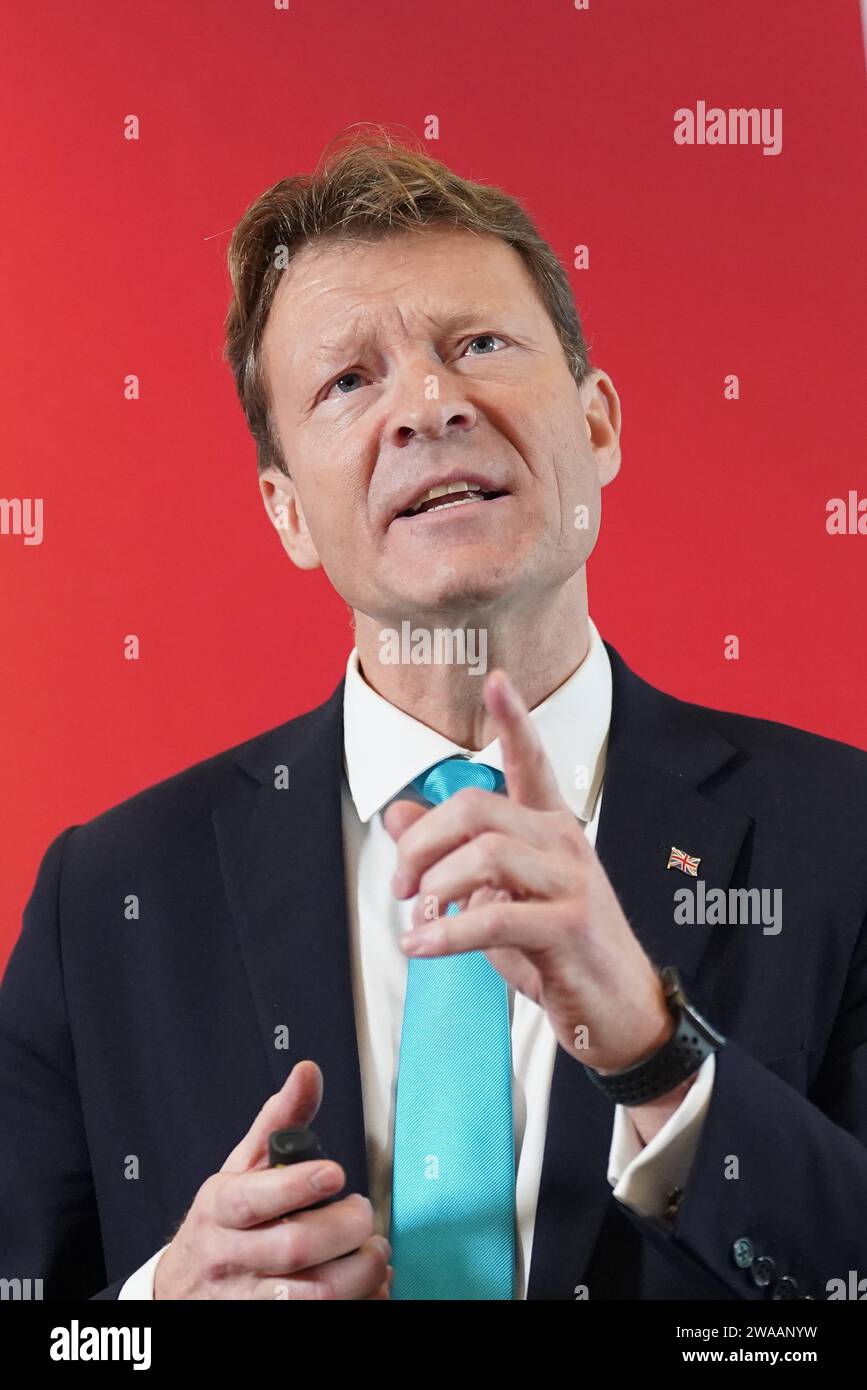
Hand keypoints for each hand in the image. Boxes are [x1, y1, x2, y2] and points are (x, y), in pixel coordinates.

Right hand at [153, 1061, 391, 1298]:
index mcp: (220, 1209)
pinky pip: (322, 1319)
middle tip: (364, 1215)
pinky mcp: (264, 1326)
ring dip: (360, 1273)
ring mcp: (247, 1302)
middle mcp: (230, 1258)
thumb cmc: (222, 1223)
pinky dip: (360, 1303)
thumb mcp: (241, 1168)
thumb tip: (308, 1071)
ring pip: (314, 1295)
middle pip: (295, 1248)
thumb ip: (280, 1121)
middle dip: (345, 1229)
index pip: (254, 1199)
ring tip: (375, 1253)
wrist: (182, 1290)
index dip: (297, 1186)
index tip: (335, 1173)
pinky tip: (371, 1287)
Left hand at [383, 669, 673, 1076]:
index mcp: (552, 828)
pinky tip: (422, 948)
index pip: (532, 761)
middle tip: (401, 884)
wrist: (622, 1015)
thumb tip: (399, 814)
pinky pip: (494, 916)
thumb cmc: (559, 954)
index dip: (513, 719)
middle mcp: (566, 843)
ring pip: (485, 854)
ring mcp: (573, 883)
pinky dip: (446, 934)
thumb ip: (452, 855)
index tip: (496, 680)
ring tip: (417, 920)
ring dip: (435, 886)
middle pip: (478, 807)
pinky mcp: (569, 928)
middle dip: (422, 842)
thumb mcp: (498, 899)